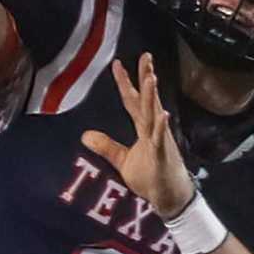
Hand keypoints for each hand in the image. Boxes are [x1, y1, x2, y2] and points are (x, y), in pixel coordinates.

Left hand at [82, 54, 196, 218]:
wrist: (169, 197)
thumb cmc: (150, 177)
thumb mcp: (123, 160)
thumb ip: (106, 146)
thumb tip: (84, 135)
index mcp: (144, 128)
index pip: (133, 101)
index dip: (125, 83)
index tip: (117, 63)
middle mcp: (153, 129)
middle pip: (147, 99)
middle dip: (146, 78)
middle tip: (145, 56)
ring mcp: (160, 141)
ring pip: (155, 114)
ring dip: (153, 97)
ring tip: (151, 77)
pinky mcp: (163, 156)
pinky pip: (162, 139)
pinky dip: (162, 128)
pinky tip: (163, 114)